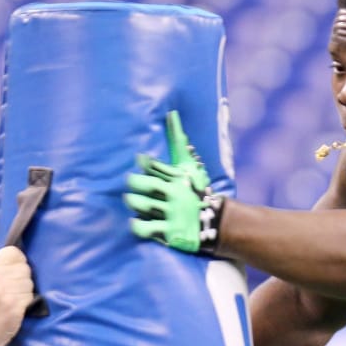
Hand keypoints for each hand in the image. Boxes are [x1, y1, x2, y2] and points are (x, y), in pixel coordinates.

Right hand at [0, 246, 34, 344]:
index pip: (13, 253)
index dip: (18, 260)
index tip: (15, 269)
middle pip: (24, 267)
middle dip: (23, 276)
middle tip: (16, 288)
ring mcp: (6, 292)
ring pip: (29, 281)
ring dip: (26, 289)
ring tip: (16, 298)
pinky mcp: (16, 305)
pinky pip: (31, 295)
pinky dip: (27, 300)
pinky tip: (18, 306)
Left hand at [125, 110, 224, 253]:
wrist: (214, 220)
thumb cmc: (194, 188)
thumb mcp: (188, 165)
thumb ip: (177, 141)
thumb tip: (171, 113)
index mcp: (177, 177)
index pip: (158, 166)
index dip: (146, 163)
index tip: (140, 160)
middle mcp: (175, 194)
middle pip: (150, 185)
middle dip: (136, 183)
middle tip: (131, 182)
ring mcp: (172, 214)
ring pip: (145, 206)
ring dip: (135, 202)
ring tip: (132, 200)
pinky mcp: (169, 232)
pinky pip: (147, 229)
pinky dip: (137, 225)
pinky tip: (134, 221)